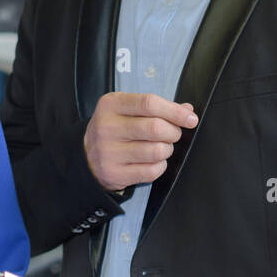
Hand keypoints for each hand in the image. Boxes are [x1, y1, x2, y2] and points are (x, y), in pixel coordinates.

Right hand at [83, 92, 197, 191]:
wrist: (86, 157)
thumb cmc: (114, 130)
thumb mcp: (127, 111)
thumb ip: (156, 108)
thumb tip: (187, 110)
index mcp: (111, 105)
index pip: (149, 103)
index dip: (175, 111)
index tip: (190, 118)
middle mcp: (106, 127)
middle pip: (155, 127)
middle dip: (173, 132)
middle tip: (172, 134)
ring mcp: (108, 151)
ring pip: (157, 150)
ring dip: (166, 150)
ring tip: (160, 147)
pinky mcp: (114, 173)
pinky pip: (152, 171)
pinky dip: (159, 166)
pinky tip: (151, 161)